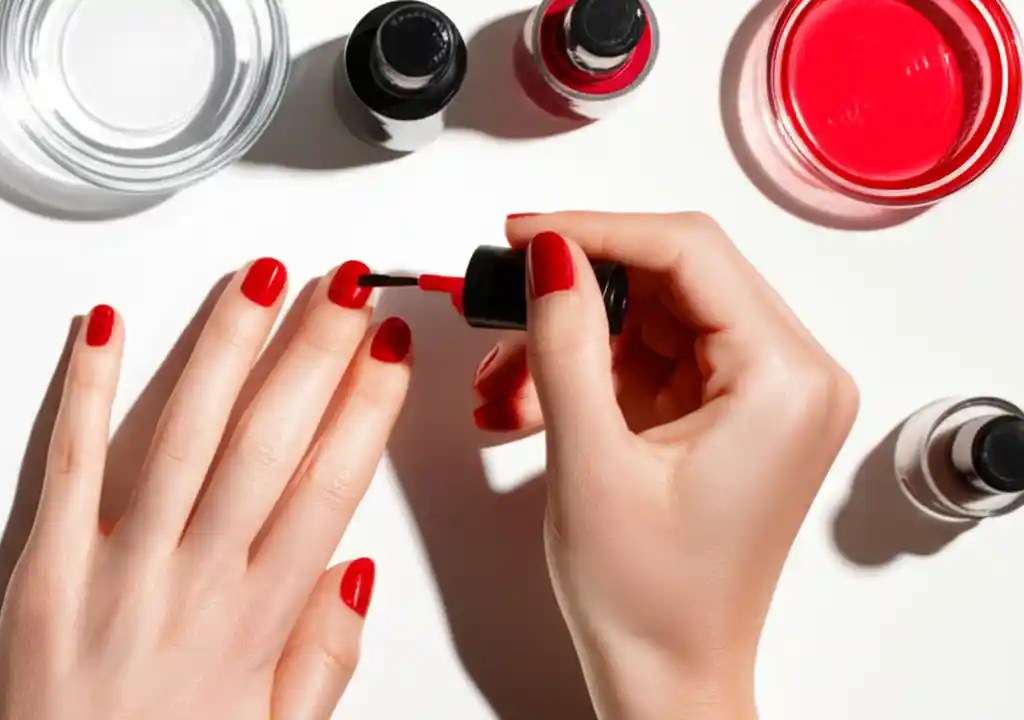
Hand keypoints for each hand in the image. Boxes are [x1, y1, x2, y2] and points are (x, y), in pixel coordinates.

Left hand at [0, 260, 411, 719]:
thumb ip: (322, 656)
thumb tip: (358, 569)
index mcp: (257, 622)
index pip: (328, 488)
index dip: (366, 409)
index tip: (389, 349)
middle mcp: (194, 581)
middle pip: (268, 442)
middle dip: (314, 352)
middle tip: (344, 285)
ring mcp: (118, 565)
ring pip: (185, 433)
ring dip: (226, 346)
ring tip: (261, 281)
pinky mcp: (45, 565)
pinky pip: (72, 462)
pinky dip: (88, 389)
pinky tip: (107, 326)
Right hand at [476, 213, 857, 718]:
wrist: (667, 676)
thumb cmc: (650, 601)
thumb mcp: (589, 460)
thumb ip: (566, 341)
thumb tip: (549, 252)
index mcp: (786, 383)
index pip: (690, 252)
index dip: (596, 228)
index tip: (524, 232)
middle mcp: (792, 379)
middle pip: (673, 276)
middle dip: (576, 291)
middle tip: (502, 300)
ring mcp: (764, 395)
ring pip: (652, 315)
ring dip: (571, 336)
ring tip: (503, 383)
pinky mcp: (730, 413)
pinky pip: (650, 356)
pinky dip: (588, 368)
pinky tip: (529, 400)